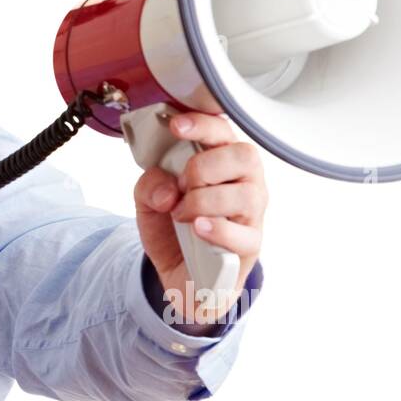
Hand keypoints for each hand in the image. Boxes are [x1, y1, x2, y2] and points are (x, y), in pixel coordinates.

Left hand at [133, 111, 266, 325]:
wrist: (178, 275)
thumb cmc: (173, 230)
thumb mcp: (148, 202)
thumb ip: (149, 185)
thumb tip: (168, 190)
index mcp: (221, 162)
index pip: (222, 131)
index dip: (202, 124)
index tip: (176, 127)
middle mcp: (244, 182)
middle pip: (245, 155)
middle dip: (204, 166)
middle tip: (182, 185)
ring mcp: (251, 215)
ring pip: (247, 194)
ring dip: (205, 201)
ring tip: (182, 214)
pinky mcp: (251, 246)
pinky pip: (244, 234)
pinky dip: (217, 229)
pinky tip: (198, 229)